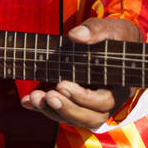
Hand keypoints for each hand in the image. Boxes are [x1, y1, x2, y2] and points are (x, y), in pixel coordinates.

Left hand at [20, 17, 139, 129]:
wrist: (115, 40)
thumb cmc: (117, 36)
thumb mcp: (112, 29)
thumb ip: (96, 31)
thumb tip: (75, 35)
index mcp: (120, 87)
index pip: (104, 102)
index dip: (84, 98)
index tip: (62, 84)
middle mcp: (107, 101)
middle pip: (90, 118)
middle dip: (67, 109)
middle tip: (49, 95)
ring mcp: (91, 105)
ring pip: (74, 118)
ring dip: (53, 111)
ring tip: (35, 97)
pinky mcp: (76, 102)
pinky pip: (61, 111)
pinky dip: (43, 108)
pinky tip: (28, 100)